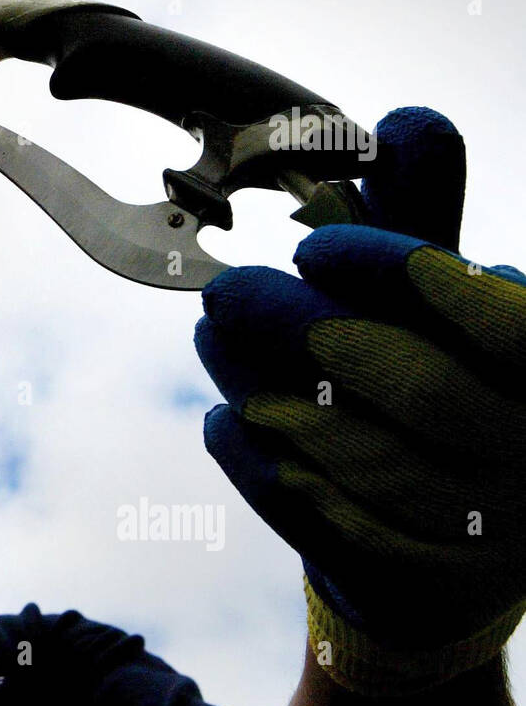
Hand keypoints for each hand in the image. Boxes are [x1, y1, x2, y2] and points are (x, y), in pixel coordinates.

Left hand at [194, 107, 525, 694]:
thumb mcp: (435, 293)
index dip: (406, 275)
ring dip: (274, 394)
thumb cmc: (439, 374)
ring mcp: (492, 533)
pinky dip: (267, 470)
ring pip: (371, 464)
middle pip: (423, 394)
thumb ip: (422, 217)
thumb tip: (407, 123)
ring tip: (210, 339)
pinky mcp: (426, 583)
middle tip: (224, 290)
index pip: (508, 323)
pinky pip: (333, 529)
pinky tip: (226, 421)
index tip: (312, 243)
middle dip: (308, 332)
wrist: (455, 534)